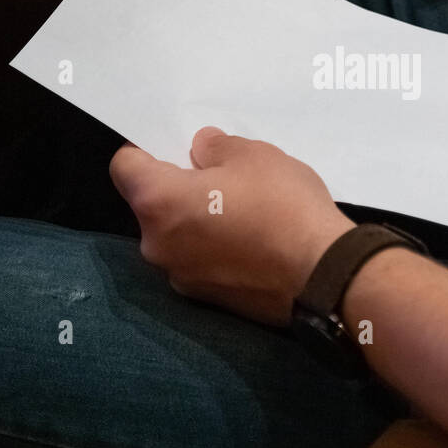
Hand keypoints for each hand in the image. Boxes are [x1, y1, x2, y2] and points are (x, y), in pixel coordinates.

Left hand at [109, 127, 353, 325]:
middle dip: (177, 188)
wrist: (323, 276)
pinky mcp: (206, 300)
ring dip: (196, 220)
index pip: (124, 166)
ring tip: (241, 212)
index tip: (177, 148)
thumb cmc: (282, 206)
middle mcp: (156, 245)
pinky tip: (252, 242)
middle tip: (220, 178)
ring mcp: (180, 277)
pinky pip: (199, 261)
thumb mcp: (254, 156)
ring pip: (176, 235)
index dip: (146, 150)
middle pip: (151, 204)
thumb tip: (201, 150)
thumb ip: (216, 148)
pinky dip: (214, 249)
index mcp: (158, 203)